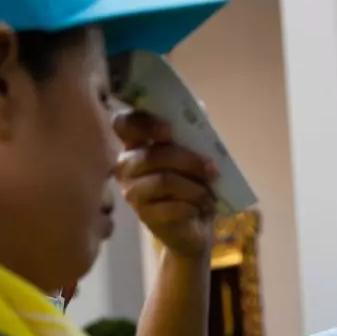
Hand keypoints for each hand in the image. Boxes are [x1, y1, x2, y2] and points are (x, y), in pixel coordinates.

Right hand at [113, 110, 217, 257]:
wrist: (193, 226)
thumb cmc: (191, 185)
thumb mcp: (195, 155)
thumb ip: (193, 133)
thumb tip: (201, 109)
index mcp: (136, 145)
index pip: (123, 123)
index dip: (144, 123)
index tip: (169, 130)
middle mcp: (126, 166)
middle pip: (151, 155)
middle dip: (188, 160)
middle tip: (213, 169)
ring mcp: (131, 192)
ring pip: (163, 180)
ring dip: (194, 186)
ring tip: (209, 193)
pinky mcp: (144, 216)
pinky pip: (170, 206)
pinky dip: (192, 205)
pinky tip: (199, 208)